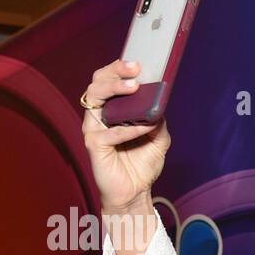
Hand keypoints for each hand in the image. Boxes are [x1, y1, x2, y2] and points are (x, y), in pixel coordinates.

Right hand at [81, 59, 170, 211]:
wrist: (135, 192)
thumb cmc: (142, 163)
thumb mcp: (159, 138)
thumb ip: (158, 119)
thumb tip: (160, 100)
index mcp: (112, 109)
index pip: (108, 80)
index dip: (119, 68)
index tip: (138, 63)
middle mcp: (100, 115)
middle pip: (97, 83)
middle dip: (115, 72)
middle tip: (135, 69)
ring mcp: (94, 128)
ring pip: (94, 98)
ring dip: (115, 89)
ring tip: (134, 87)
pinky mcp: (94, 144)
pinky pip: (110, 132)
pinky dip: (129, 128)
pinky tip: (145, 128)